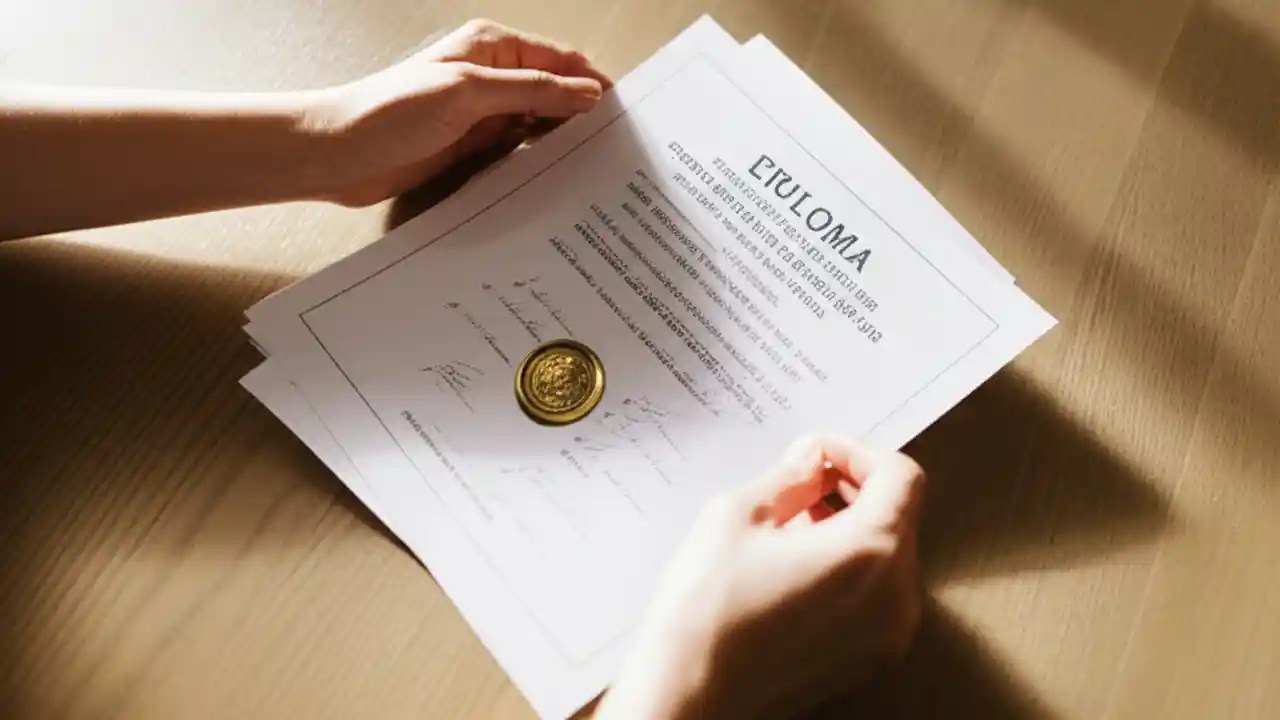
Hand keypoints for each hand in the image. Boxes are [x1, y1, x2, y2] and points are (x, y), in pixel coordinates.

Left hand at [307, 19, 609, 205]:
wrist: (337, 153)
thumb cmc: (390, 111)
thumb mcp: (468, 93)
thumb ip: (532, 91)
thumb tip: (587, 92)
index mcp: (492, 47)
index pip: (560, 60)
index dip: (593, 84)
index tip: (625, 114)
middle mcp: (491, 76)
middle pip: (554, 92)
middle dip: (582, 115)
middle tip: (615, 148)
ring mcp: (481, 112)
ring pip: (538, 124)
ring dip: (560, 141)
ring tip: (592, 168)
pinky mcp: (470, 145)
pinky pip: (516, 151)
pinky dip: (536, 160)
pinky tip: (555, 178)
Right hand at [598, 436, 924, 719]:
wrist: (689, 696)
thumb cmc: (705, 613)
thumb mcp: (737, 516)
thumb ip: (789, 476)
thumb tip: (813, 458)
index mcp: (870, 553)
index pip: (901, 477)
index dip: (858, 451)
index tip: (819, 452)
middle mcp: (895, 597)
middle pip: (900, 514)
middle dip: (853, 487)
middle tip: (801, 478)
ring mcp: (887, 634)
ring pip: (890, 554)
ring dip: (851, 525)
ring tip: (792, 522)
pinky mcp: (870, 658)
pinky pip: (878, 593)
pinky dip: (850, 565)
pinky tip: (797, 563)